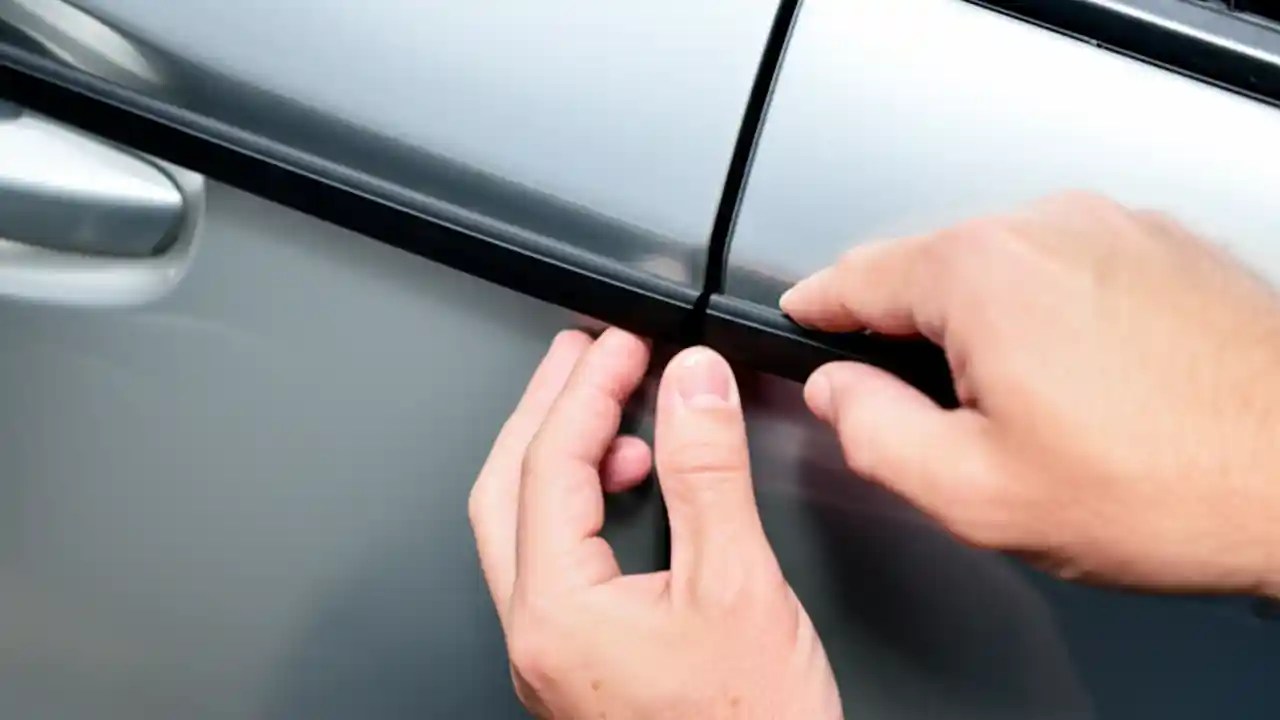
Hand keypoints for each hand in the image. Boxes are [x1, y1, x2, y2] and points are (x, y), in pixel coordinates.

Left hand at [469, 329, 840, 718]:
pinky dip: (583, 507)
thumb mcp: (738, 585)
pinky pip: (555, 561)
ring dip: (562, 456)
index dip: (587, 388)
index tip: (622, 342)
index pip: (549, 464)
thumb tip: (691, 382)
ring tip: (616, 413)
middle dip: (547, 409)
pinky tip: (629, 491)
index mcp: (556, 614)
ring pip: (523, 526)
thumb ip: (706, 471)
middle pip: (506, 489)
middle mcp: (536, 637)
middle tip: (586, 353)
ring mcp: (552, 655)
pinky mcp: (580, 664)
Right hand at [781, 192, 1279, 597]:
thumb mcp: (978, 492)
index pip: (855, 277)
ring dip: (982, 326)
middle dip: (906, 332)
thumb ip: (874, 434)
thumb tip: (838, 394)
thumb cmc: (1174, 485)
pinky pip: (1066, 269)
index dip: (815, 311)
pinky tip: (1085, 388)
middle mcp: (1049, 228)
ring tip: (1031, 414)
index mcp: (984, 273)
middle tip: (932, 416)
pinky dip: (1048, 316)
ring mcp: (1113, 229)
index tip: (802, 323)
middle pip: (927, 269)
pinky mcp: (1162, 247)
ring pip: (998, 269)